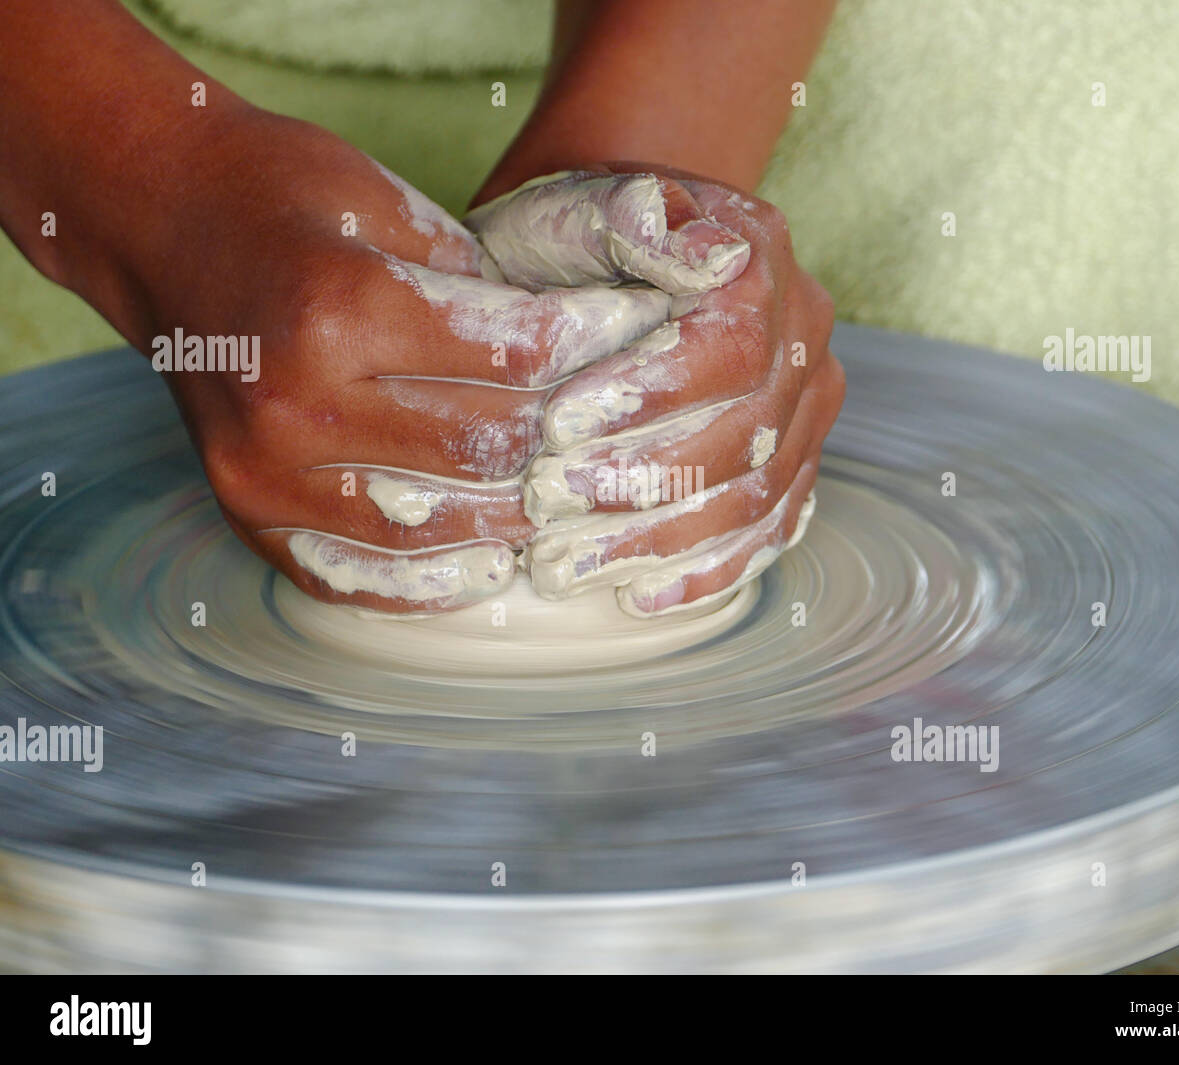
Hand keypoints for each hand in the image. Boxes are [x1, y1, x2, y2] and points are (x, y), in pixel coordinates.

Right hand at [142, 117, 738, 611]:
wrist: (158, 219)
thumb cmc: (283, 194)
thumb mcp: (391, 204)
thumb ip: (479, 288)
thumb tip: (569, 358)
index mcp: (345, 310)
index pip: (516, 357)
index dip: (590, 345)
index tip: (632, 334)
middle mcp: (301, 404)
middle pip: (489, 450)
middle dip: (566, 435)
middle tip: (612, 427)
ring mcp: (266, 472)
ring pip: (440, 528)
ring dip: (516, 517)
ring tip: (562, 497)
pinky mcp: (247, 514)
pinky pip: (360, 578)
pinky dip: (434, 580)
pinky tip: (486, 565)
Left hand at [467, 166, 843, 616]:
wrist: (595, 260)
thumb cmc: (574, 239)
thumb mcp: (578, 208)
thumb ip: (633, 218)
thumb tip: (713, 256)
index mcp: (762, 258)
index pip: (730, 346)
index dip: (648, 397)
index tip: (556, 430)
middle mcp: (805, 332)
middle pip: (745, 435)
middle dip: (639, 483)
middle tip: (545, 506)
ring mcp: (807, 404)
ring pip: (754, 496)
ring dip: (657, 542)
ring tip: (563, 563)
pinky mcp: (792, 462)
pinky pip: (768, 531)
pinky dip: (706, 571)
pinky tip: (637, 594)